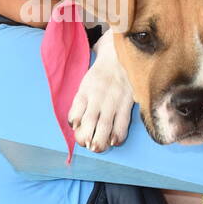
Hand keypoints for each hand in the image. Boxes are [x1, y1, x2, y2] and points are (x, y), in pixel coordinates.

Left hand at [68, 32, 134, 152]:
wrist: (121, 55)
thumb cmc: (101, 74)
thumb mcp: (87, 82)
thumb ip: (81, 101)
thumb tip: (75, 123)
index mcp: (86, 89)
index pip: (77, 107)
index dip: (75, 120)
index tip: (75, 127)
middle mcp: (98, 95)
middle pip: (90, 120)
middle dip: (86, 135)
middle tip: (86, 145)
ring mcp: (114, 99)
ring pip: (106, 124)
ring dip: (100, 139)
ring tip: (97, 148)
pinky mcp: (127, 102)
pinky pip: (123, 121)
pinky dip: (118, 134)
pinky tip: (114, 141)